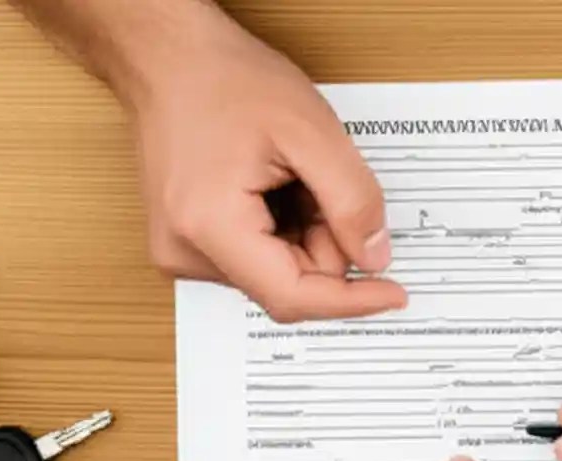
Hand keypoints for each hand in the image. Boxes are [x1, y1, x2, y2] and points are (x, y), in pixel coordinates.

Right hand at [120, 1, 404, 320]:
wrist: (168, 58)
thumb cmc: (225, 80)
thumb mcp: (311, 133)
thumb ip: (352, 201)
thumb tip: (375, 259)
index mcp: (209, 227)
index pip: (292, 296)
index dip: (351, 300)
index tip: (394, 292)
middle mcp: (185, 253)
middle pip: (287, 284)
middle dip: (325, 243)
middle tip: (324, 182)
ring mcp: (181, 251)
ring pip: (275, 271)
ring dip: (304, 233)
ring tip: (289, 174)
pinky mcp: (187, 243)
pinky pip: (256, 256)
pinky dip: (283, 228)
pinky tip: (273, 183)